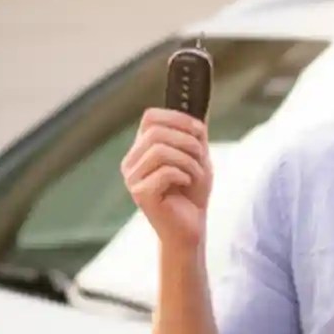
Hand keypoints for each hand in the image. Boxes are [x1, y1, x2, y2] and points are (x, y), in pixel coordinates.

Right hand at [121, 108, 212, 251]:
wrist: (191, 227)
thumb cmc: (192, 194)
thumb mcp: (198, 157)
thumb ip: (195, 133)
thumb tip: (200, 106)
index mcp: (141, 149)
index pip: (150, 117)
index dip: (177, 118)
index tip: (199, 131)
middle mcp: (131, 161)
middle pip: (157, 132)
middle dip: (188, 142)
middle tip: (201, 158)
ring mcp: (133, 178)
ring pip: (160, 150)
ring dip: (188, 161)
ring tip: (195, 174)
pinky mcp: (140, 193)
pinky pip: (165, 171)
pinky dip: (184, 174)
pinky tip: (186, 184)